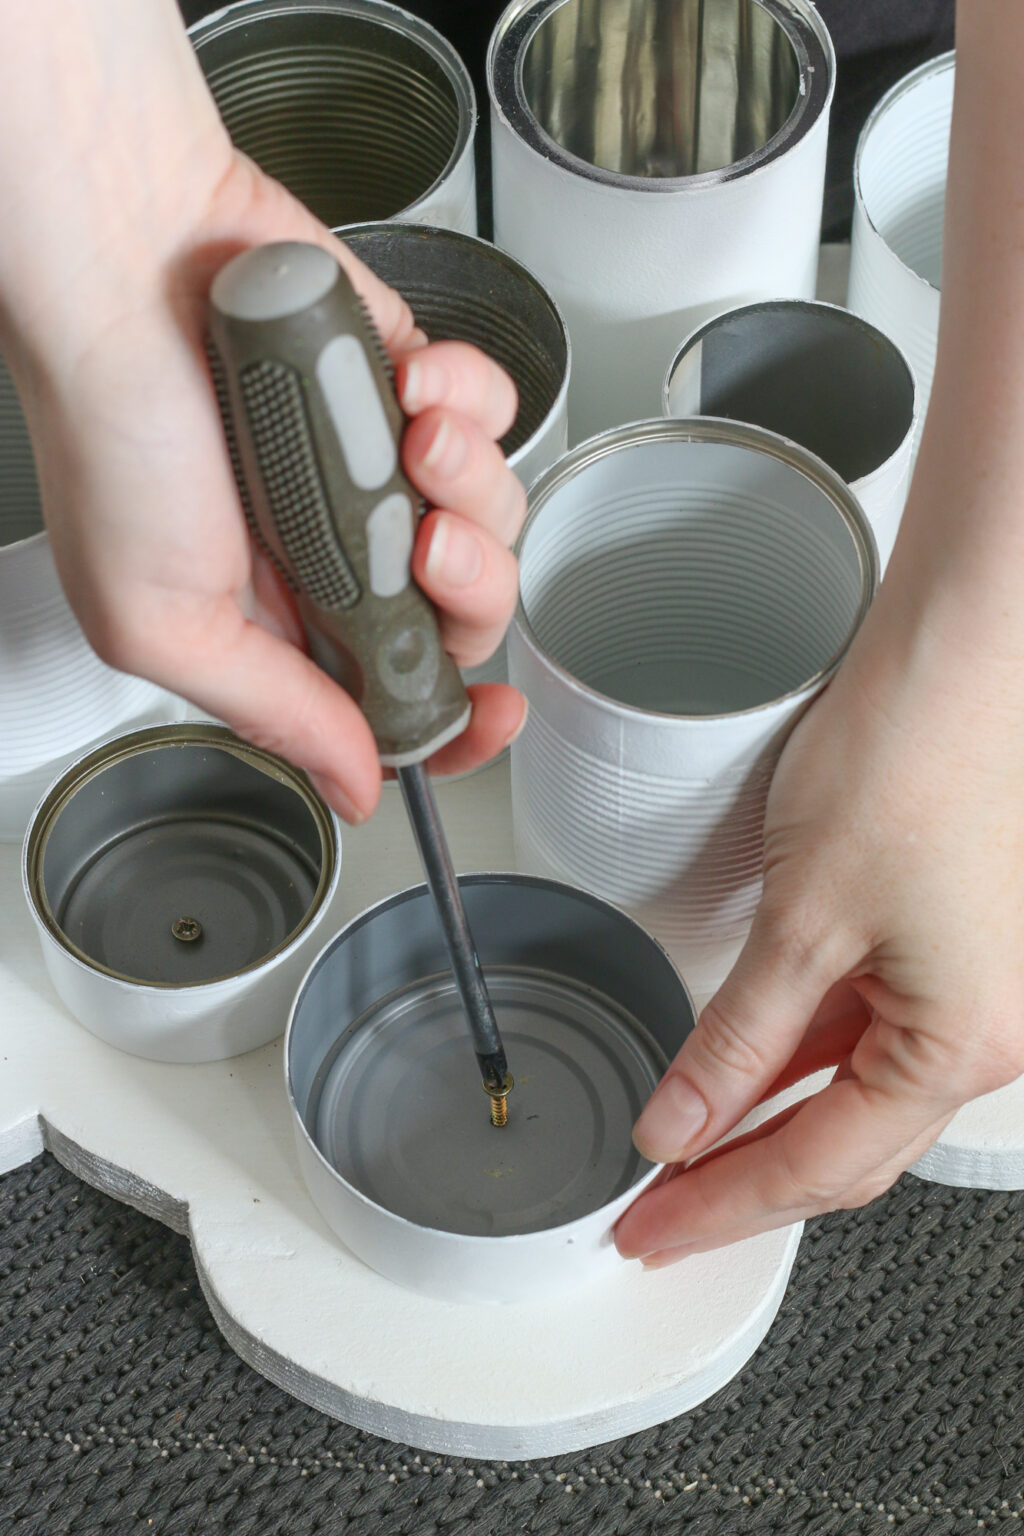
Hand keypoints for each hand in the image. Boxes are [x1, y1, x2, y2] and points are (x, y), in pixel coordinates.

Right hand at [0, 1, 525, 823]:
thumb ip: (274, 708)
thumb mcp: (164, 619)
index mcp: (280, 625)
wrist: (124, 260)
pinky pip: (493, 414)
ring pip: (493, 515)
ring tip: (408, 435)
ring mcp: (374, 465)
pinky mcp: (405, 382)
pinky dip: (470, 399)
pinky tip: (409, 382)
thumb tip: (352, 785)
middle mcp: (335, 550)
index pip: (395, 702)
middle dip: (471, 584)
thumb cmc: (115, 427)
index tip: (491, 715)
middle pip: (466, 613)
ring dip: (471, 482)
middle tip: (423, 541)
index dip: (456, 721)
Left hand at [615, 602, 1023, 1266]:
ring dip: (762, 1124)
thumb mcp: (805, 918)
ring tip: (680, 1153)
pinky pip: (858, 1028)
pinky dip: (790, 1058)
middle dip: (739, 1182)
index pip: (817, 1167)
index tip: (647, 1230)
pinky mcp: (939, 939)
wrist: (970, 647)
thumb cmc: (919, 752)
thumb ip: (735, 1041)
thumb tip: (679, 1125)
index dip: (720, 1207)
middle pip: (842, 1146)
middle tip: (653, 1213)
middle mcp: (980, 1028)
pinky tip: (738, 1073)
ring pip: (847, 1091)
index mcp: (961, 1044)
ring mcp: (965, 985)